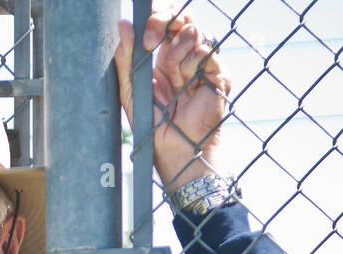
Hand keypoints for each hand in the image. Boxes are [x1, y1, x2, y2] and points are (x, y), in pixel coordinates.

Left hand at [115, 5, 232, 193]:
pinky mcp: (219, 74)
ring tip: (173, 81)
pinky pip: (206, 52)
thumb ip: (125, 57)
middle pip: (183, 17)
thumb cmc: (152, 125)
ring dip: (175, 54)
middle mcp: (185, 57)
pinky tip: (187, 87)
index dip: (158, 15)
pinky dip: (191, 66)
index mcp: (164, 57)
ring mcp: (203, 64)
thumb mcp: (131, 89)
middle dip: (164, 21)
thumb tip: (123, 23)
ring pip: (192, 33)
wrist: (174, 150)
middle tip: (150, 43)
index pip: (167, 19)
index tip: (144, 34)